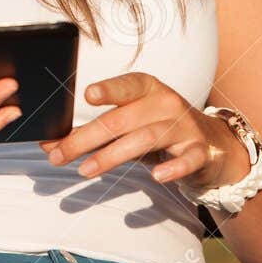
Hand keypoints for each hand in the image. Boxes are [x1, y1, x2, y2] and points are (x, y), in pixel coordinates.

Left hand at [38, 72, 250, 190]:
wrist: (211, 144)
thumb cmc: (158, 129)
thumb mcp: (129, 125)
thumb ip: (94, 132)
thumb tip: (50, 143)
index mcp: (147, 88)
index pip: (126, 85)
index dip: (108, 90)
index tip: (88, 95)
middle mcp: (165, 103)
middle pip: (122, 119)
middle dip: (86, 138)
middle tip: (59, 155)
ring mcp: (184, 127)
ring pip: (145, 139)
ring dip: (112, 156)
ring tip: (85, 170)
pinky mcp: (199, 152)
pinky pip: (186, 159)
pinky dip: (172, 168)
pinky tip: (156, 176)